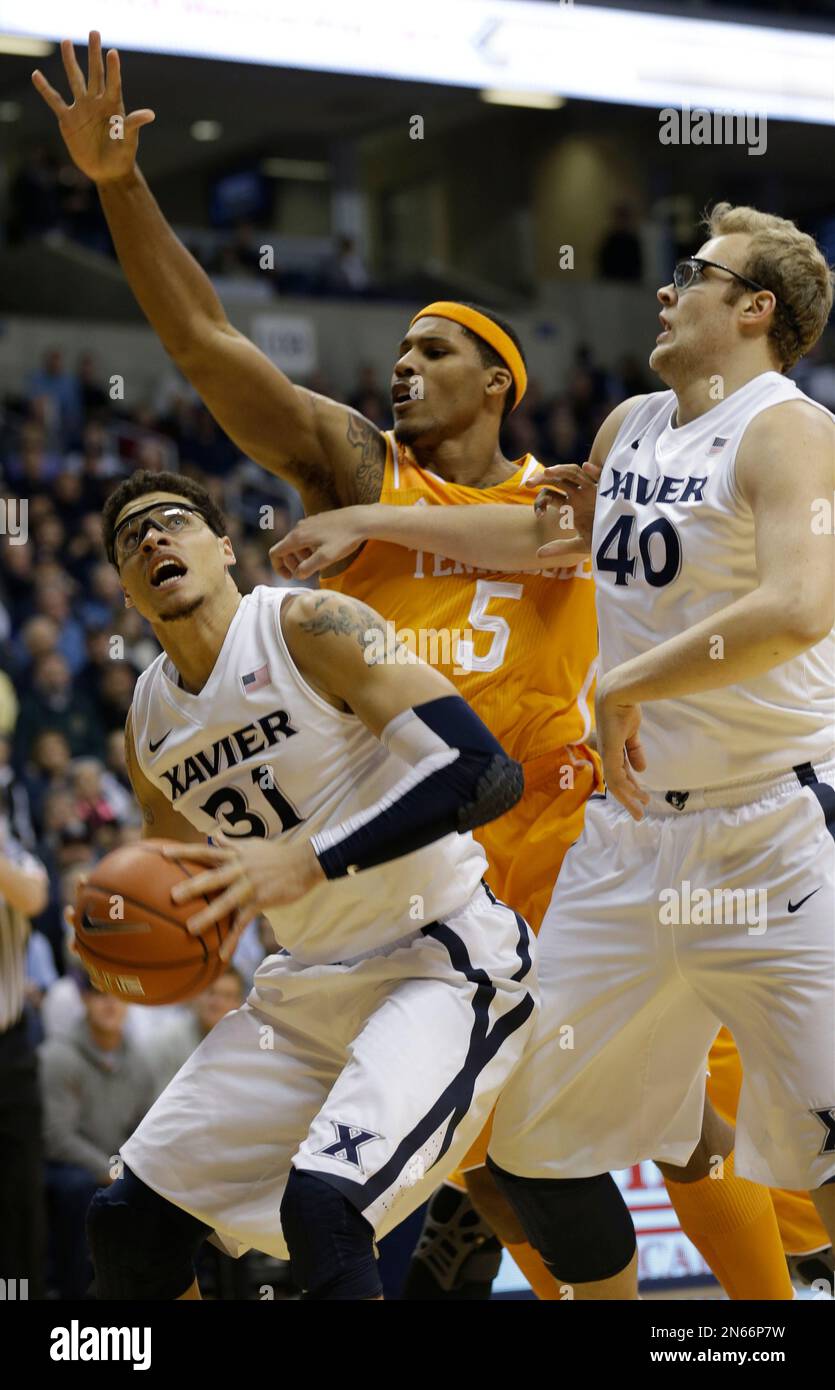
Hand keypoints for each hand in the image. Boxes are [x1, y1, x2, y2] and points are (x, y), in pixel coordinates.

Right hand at [32, 30, 154, 184]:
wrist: (108, 171)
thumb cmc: (122, 156)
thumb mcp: (129, 141)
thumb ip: (134, 124)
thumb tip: (150, 114)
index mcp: (113, 106)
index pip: (113, 83)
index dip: (112, 69)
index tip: (112, 53)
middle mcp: (97, 102)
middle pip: (94, 73)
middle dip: (93, 54)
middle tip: (94, 32)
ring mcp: (82, 109)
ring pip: (74, 80)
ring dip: (69, 61)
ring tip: (66, 41)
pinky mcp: (68, 120)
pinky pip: (55, 101)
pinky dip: (45, 89)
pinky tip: (37, 75)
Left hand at [164, 833, 324, 958]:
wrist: (305, 862)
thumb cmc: (277, 854)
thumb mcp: (252, 845)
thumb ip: (231, 843)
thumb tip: (215, 835)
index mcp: (235, 855)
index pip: (205, 851)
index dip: (184, 851)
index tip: (163, 853)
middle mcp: (240, 868)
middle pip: (212, 877)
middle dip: (192, 887)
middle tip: (172, 896)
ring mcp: (250, 885)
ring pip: (226, 902)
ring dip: (208, 916)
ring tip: (190, 929)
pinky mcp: (261, 901)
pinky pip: (244, 922)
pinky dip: (233, 939)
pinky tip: (223, 955)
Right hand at [270, 506, 373, 579]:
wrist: (360, 520)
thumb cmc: (344, 539)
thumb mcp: (325, 558)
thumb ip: (307, 568)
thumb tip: (297, 574)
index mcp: (297, 537)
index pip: (275, 553)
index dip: (279, 568)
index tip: (290, 577)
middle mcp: (299, 527)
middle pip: (285, 548)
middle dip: (292, 564)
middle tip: (307, 572)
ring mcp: (308, 522)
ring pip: (297, 542)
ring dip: (302, 556)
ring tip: (318, 563)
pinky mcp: (318, 520)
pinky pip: (306, 536)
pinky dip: (309, 547)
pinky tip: (325, 551)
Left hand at [528, 460, 600, 552]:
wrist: (623, 541)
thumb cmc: (602, 540)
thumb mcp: (579, 545)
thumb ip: (559, 548)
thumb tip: (537, 555)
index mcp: (570, 505)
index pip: (549, 496)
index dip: (540, 502)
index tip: (539, 516)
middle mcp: (578, 495)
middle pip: (557, 480)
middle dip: (542, 478)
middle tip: (527, 484)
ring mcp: (592, 490)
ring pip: (573, 473)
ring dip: (561, 470)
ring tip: (548, 472)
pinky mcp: (608, 490)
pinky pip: (602, 476)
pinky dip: (594, 471)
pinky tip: (586, 467)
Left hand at [595, 679, 649, 821]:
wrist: (618, 694)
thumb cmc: (625, 708)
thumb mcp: (633, 733)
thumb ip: (635, 751)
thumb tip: (641, 771)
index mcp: (613, 749)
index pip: (620, 773)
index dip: (631, 786)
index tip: (642, 797)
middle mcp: (607, 754)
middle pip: (617, 783)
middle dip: (629, 799)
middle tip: (639, 814)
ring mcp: (607, 753)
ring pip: (616, 783)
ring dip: (629, 797)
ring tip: (640, 809)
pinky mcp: (609, 751)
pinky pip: (616, 775)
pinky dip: (626, 787)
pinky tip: (635, 795)